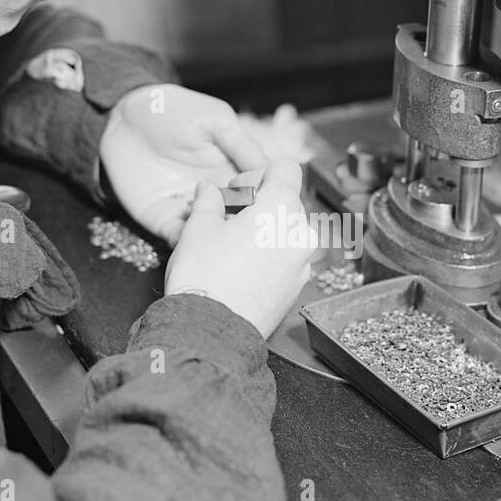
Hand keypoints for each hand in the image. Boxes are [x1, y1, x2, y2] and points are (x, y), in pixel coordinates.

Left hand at [99, 84, 265, 244]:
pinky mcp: (163, 220)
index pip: (261, 198)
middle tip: (246, 233)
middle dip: (245, 233)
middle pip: (239, 225)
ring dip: (217, 243)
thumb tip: (275, 170)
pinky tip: (192, 239)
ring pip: (211, 238)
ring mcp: (191, 211)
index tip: (269, 209)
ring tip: (220, 241)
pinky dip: (187, 245)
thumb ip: (243, 145)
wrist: (124, 117)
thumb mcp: (216, 120)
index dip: (267, 206)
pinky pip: (179, 240)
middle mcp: (217, 197)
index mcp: (235, 174)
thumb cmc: (174, 111)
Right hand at [165, 159, 315, 338]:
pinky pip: (287, 256)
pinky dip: (269, 252)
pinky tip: (242, 265)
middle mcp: (301, 233)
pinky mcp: (297, 286)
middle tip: (225, 216)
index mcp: (281, 209)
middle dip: (257, 202)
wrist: (213, 332)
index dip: (257, 172)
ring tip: (231, 243)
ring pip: (287, 229)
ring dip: (263, 228)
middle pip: (286, 199)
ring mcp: (302, 262)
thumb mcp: (197, 228)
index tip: (235, 189)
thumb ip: (208, 201)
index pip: (285, 168)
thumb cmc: (205, 278)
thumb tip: (208, 191)